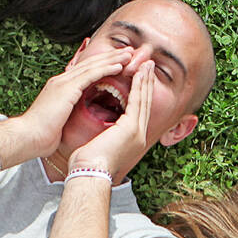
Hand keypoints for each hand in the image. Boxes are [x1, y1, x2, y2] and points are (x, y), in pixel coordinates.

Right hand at [12, 46, 136, 158]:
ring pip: (93, 66)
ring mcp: (63, 82)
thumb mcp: (60, 119)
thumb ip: (70, 111)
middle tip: (129, 52)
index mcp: (61, 87)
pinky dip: (106, 69)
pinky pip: (91, 75)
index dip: (103, 64)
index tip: (119, 61)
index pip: (86, 71)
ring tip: (129, 54)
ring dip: (113, 59)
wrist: (27, 138)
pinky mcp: (67, 89)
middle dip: (111, 57)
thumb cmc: (42, 135)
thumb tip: (78, 116)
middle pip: (91, 64)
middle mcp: (62, 80)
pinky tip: (119, 66)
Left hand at [67, 59, 156, 184]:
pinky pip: (137, 101)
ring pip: (143, 99)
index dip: (141, 93)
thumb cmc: (89, 164)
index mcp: (133, 139)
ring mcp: (137, 131)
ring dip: (145, 80)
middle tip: (149, 65)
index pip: (138, 111)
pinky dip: (139, 86)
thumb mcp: (101, 146)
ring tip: (147, 64)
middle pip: (145, 103)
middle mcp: (139, 135)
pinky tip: (140, 73)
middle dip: (147, 83)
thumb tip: (100, 135)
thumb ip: (106, 137)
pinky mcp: (131, 127)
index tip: (141, 78)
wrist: (89, 173)